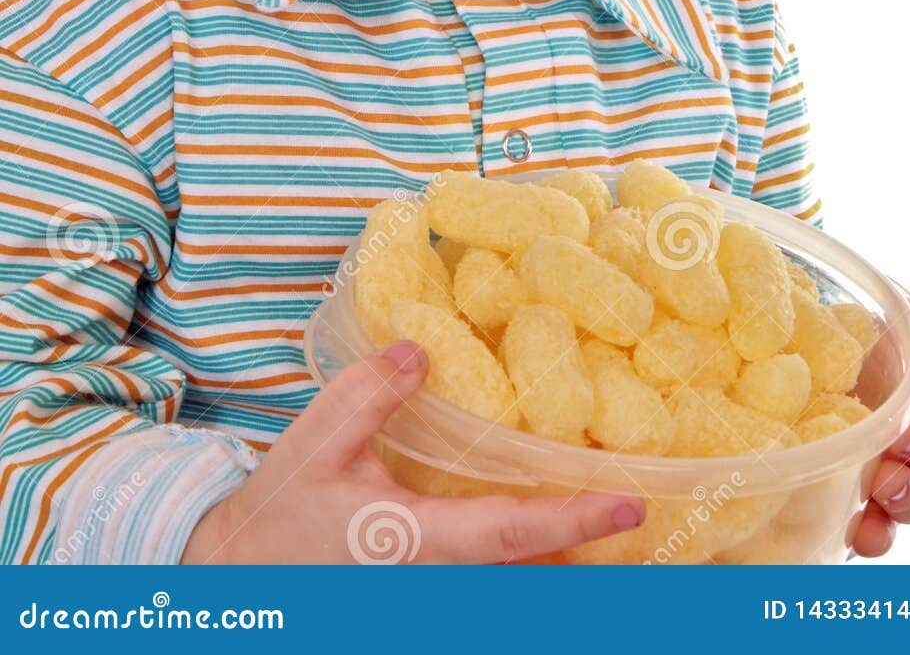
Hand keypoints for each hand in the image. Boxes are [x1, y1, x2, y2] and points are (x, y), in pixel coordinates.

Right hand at [181, 338, 645, 563]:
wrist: (235, 580)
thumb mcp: (313, 446)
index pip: (512, 531)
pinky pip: (494, 577)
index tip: (631, 501)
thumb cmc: (276, 519)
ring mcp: (434, 593)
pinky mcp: (426, 590)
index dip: (575, 518)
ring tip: (612, 514)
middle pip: (536, 571)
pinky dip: (531, 554)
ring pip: (519, 581)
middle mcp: (439, 579)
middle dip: (591, 550)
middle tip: (643, 506)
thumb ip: (366, 395)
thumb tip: (419, 346)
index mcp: (417, 542)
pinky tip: (552, 530)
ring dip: (564, 556)